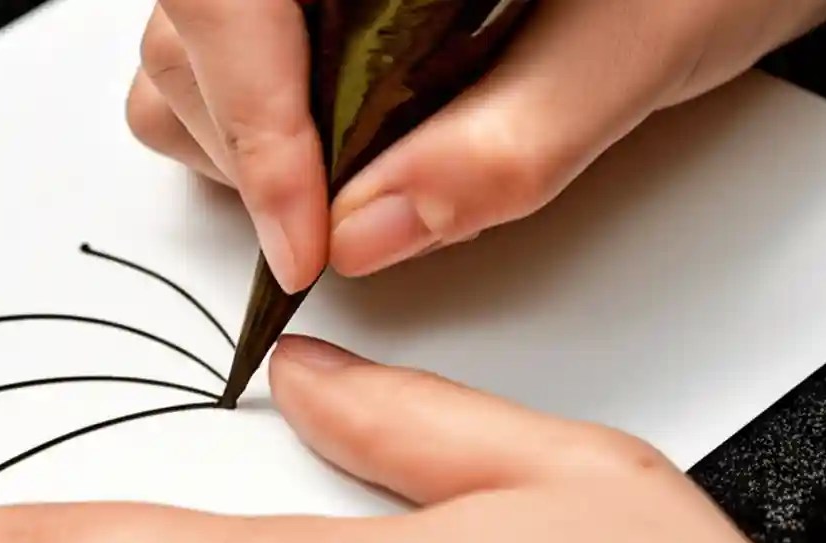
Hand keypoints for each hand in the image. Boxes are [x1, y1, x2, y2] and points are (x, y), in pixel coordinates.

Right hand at [125, 0, 825, 290]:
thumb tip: (373, 231)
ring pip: (192, 43)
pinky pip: (232, 53)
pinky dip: (250, 121)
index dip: (248, 117)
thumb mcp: (633, 44)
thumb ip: (502, 145)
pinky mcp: (337, 3)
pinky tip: (328, 155)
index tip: (304, 236)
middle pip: (197, 26)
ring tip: (326, 191)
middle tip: (327, 228)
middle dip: (246, 144)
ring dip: (236, 135)